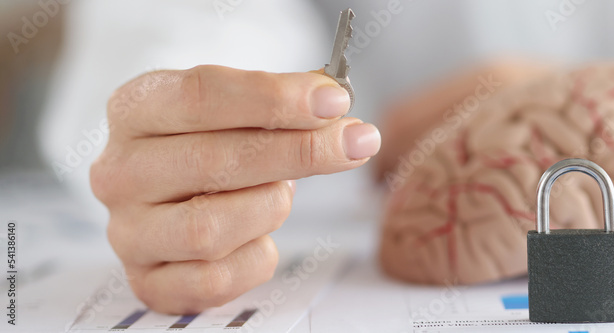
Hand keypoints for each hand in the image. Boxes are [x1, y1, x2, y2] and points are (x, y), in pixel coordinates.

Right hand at [91, 65, 380, 313]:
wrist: (177, 193)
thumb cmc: (215, 141)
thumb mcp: (241, 106)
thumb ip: (282, 102)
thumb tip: (331, 102)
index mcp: (134, 110)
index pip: (201, 96)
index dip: (274, 98)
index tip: (333, 100)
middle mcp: (120, 172)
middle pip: (213, 162)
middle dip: (297, 151)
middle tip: (353, 142)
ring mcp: (128, 232)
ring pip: (209, 228)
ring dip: (269, 207)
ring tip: (283, 192)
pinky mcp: (150, 281)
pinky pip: (216, 279)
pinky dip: (257, 256)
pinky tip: (264, 236)